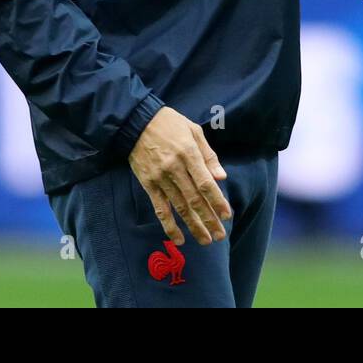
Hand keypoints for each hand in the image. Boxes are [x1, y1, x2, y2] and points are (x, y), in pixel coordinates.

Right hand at [128, 106, 231, 246]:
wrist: (135, 122)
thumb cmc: (169, 124)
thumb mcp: (193, 130)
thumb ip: (208, 155)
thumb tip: (222, 177)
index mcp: (188, 153)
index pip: (205, 183)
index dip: (217, 201)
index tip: (227, 215)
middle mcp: (175, 168)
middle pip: (194, 199)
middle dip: (209, 219)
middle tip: (220, 235)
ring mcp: (160, 178)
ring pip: (179, 207)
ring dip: (194, 226)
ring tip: (206, 240)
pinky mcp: (148, 185)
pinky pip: (160, 209)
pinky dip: (169, 226)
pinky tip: (179, 239)